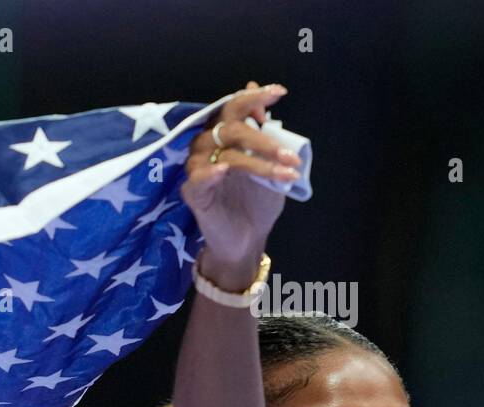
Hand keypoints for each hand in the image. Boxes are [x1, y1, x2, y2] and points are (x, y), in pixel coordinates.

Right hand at [182, 80, 299, 287]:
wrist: (248, 239)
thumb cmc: (257, 200)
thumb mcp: (271, 163)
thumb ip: (269, 131)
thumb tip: (266, 91)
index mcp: (225, 135)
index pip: (233, 106)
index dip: (253, 97)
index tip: (279, 93)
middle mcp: (208, 147)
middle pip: (229, 128)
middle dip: (264, 139)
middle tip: (290, 157)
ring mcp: (198, 170)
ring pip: (222, 154)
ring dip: (256, 162)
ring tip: (283, 174)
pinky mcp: (193, 194)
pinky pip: (197, 179)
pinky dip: (210, 173)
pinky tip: (224, 170)